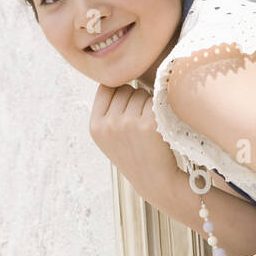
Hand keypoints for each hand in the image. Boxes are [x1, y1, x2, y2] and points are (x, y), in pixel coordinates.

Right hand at [88, 83, 181, 200]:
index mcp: (95, 126)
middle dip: (134, 99)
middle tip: (140, 124)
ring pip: (140, 93)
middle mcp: (109, 124)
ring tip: (148, 128)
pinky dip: (159, 109)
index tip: (127, 108)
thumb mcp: (109, 136)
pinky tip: (159, 127)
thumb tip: (119, 75)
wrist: (155, 181)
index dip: (119, 93)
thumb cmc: (135, 155)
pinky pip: (155, 100)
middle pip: (124, 89)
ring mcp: (128, 123)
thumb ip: (108, 110)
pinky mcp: (149, 123)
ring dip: (148, 104)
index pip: (106, 87)